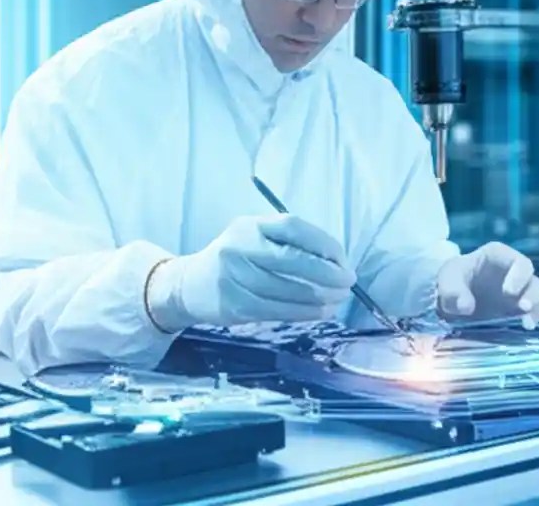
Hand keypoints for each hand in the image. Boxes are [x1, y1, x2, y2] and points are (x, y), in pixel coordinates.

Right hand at [149, 215, 354, 330]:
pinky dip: (304, 312)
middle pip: (293, 260)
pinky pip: (278, 310)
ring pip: (288, 290)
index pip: (293, 228)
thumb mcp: (254, 238)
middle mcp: (239, 248)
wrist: (189, 285)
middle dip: (328, 273)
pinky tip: (320, 312)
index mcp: (249, 226)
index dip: (323, 243)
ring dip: (321, 297)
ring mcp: (235, 278)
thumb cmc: (235, 258)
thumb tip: (337, 261)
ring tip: (339, 299)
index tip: (343, 258)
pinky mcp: (235, 306)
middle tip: (348, 282)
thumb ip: (288, 243)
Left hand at [436, 242, 538, 328]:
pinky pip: (535, 309)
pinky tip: (528, 326)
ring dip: (535, 306)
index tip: (509, 292)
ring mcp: (518, 289)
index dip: (518, 274)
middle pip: (530, 277)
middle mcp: (512, 271)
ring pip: (536, 292)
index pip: (516, 260)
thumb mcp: (446, 281)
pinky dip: (534, 317)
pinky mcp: (518, 307)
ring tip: (527, 321)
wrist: (449, 299)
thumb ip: (453, 291)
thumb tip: (466, 306)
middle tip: (523, 307)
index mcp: (497, 257)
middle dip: (530, 292)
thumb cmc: (450, 281)